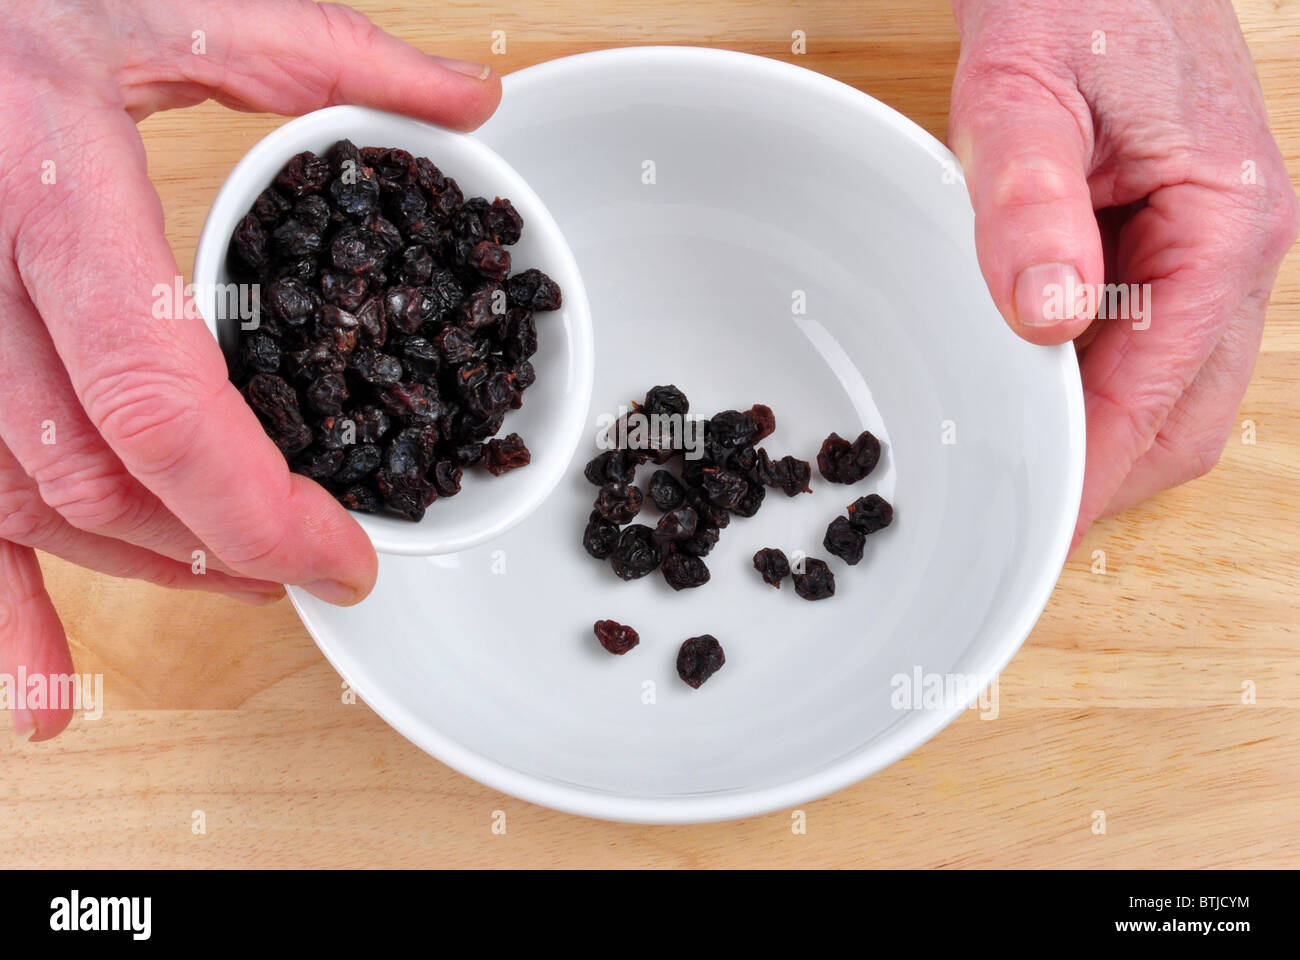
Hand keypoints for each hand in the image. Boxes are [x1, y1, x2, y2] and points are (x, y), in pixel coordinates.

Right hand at [0, 0, 499, 739]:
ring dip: (138, 568)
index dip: (260, 505)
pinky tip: (48, 699)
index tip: (344, 558)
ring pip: (20, 503)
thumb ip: (322, 52)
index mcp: (54, 197)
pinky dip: (1, 612)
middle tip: (311, 565)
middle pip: (94, 477)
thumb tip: (466, 97)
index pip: (161, 400)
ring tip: (233, 583)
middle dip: (216, 546)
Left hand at [948, 0, 1298, 548]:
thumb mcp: (1024, 86)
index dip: (1097, 466)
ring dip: (1103, 440)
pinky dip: (1097, 391)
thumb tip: (1045, 318)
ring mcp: (1212, 251)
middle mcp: (1237, 247)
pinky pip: (1149, 349)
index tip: (1040, 525)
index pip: (1163, 389)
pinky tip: (1032, 397)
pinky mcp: (1175, 248)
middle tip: (1021, 519)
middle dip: (1108, 477)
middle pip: (1187, 417)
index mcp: (1225, 220)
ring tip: (1021, 472)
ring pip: (1175, 393)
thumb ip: (1030, 201)